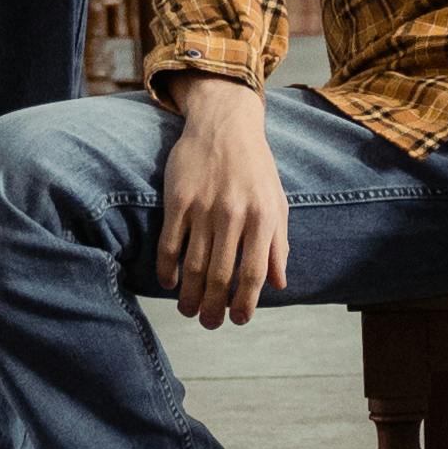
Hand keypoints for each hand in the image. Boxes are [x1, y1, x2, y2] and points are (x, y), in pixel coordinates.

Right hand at [155, 80, 288, 328]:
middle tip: (209, 323)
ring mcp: (203, 207)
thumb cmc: (255, 168)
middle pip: (220, 275)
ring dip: (189, 295)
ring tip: (188, 311)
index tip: (239, 320)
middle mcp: (233, 214)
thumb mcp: (277, 202)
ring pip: (192, 265)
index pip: (254, 273)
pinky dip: (167, 269)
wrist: (225, 125)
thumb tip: (279, 284)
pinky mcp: (178, 199)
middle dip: (214, 307)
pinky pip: (169, 243)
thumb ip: (278, 244)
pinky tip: (170, 282)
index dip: (246, 302)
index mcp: (263, 217)